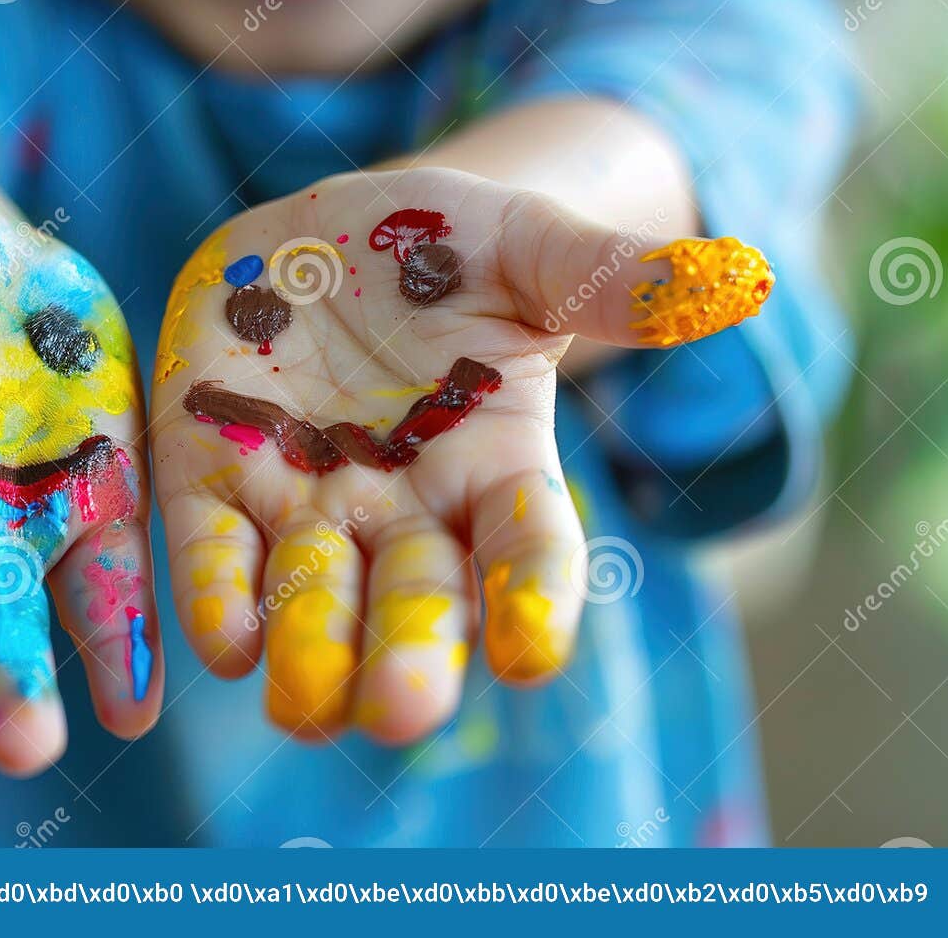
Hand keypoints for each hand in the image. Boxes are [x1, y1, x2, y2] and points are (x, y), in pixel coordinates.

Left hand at [151, 167, 769, 743]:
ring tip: (303, 705)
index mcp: (494, 464)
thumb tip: (735, 278)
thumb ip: (608, 275)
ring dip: (309, 651)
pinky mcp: (213, 480)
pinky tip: (225, 645)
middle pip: (416, 600)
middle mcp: (402, 508)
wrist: (319, 236)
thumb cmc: (445, 246)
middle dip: (409, 655)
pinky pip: (214, 552)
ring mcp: (304, 502)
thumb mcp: (529, 246)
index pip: (529, 548)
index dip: (533, 600)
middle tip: (402, 711)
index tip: (532, 653)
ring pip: (313, 596)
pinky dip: (219, 598)